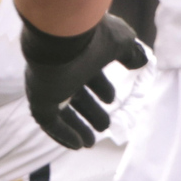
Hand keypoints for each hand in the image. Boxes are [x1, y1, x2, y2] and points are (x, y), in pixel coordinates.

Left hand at [22, 12, 148, 148]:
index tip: (112, 100)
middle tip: (105, 126)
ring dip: (77, 127)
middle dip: (90, 111)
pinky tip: (76, 145)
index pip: (88, 74)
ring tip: (91, 143)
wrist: (61, 35)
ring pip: (62, 112)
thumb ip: (130, 53)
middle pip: (75, 96)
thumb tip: (141, 61)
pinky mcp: (39, 99)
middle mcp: (61, 71)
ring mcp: (48, 86)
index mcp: (78, 56)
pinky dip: (63, 133)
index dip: (101, 88)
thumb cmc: (92, 36)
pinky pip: (50, 122)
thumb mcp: (120, 42)